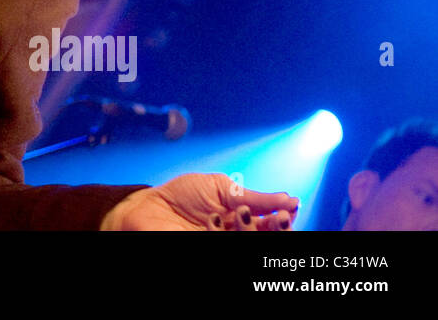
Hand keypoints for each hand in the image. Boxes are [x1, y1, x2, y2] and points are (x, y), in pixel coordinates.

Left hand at [102, 174, 297, 230]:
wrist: (151, 206)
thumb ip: (255, 196)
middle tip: (278, 217)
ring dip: (250, 228)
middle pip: (269, 238)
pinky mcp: (208, 249)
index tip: (289, 209)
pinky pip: (225, 243)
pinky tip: (215, 221)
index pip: (273, 226)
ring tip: (240, 214)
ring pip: (250, 242)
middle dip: (277, 228)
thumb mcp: (222, 189)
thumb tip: (289, 199)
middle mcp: (237, 234)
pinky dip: (223, 231)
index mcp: (244, 220)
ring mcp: (222, 242)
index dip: (284, 220)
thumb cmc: (181, 196)